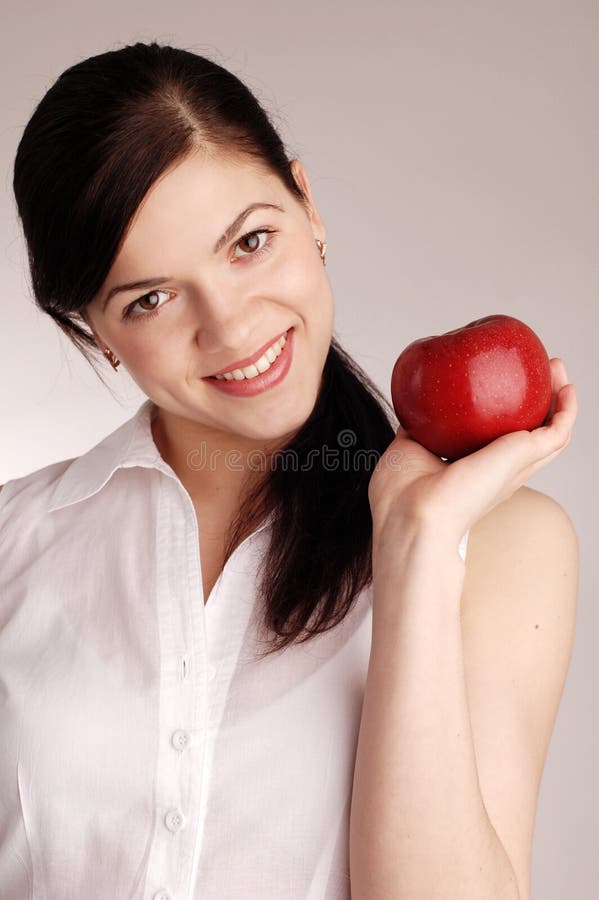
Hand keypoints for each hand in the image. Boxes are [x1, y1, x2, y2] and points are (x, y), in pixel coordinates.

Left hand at [368, 357, 577, 548]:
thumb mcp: (407, 449)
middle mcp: (499, 470)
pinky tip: (567, 388)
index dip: (507, 414)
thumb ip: (416, 429)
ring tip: (557, 368)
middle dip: (540, 400)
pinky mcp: (522, 459)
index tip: (506, 385)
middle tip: (542, 369)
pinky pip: (557, 433)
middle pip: (530, 431)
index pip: (497, 440)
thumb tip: (415, 407)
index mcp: (474, 470)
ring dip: (559, 399)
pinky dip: (568, 411)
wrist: (413, 515)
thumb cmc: (401, 496)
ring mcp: (513, 466)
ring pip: (552, 431)